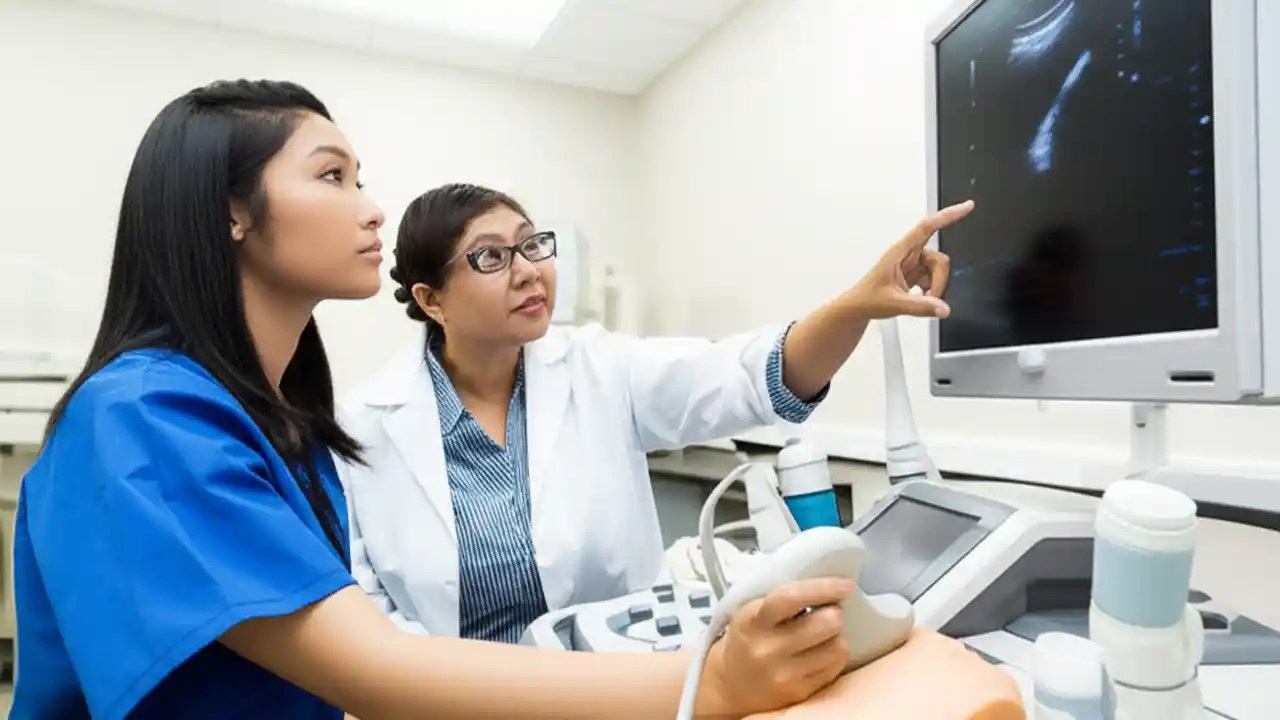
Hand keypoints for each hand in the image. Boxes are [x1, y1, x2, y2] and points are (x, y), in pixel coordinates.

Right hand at [698, 578, 855, 717]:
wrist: (731, 684)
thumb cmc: (749, 637)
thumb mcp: (752, 610)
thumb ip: (783, 596)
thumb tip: (827, 585)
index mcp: (753, 620)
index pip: (792, 597)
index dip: (824, 588)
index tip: (846, 585)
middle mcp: (767, 649)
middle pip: (827, 622)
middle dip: (834, 612)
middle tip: (827, 612)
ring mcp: (785, 674)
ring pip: (838, 646)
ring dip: (835, 636)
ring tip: (821, 635)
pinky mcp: (799, 692)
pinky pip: (836, 666)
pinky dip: (834, 655)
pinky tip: (819, 652)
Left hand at [846, 200, 973, 318]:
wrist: (858, 308)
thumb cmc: (867, 299)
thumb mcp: (894, 304)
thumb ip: (920, 307)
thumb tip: (943, 308)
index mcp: (900, 252)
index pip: (927, 227)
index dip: (948, 215)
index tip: (967, 206)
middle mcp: (908, 254)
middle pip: (939, 258)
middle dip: (940, 280)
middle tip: (931, 298)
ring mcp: (912, 264)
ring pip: (938, 270)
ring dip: (936, 287)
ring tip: (921, 300)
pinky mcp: (915, 274)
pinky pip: (934, 278)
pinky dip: (932, 290)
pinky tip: (920, 298)